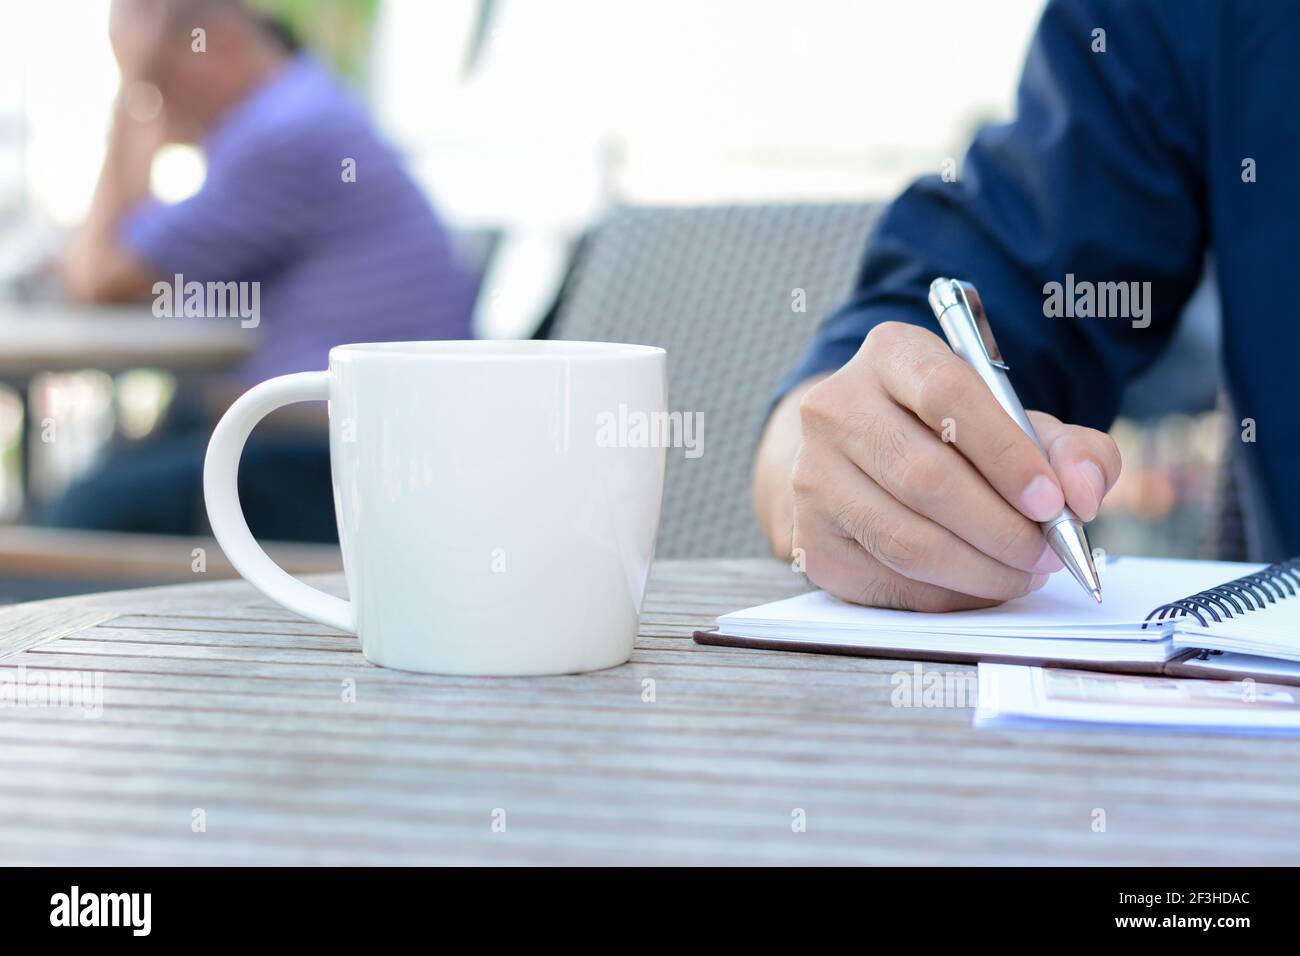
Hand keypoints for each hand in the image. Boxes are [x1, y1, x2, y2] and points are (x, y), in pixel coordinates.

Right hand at [787, 321, 1119, 609]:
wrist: (857, 458)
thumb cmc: (949, 436)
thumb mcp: (1014, 422)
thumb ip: (1069, 448)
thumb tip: (1084, 493)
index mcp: (891, 354)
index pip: (947, 396)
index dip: (1006, 455)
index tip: (1053, 502)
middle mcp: (835, 408)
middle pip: (925, 477)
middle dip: (1001, 529)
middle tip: (1048, 554)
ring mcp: (812, 476)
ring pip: (906, 539)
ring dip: (980, 571)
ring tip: (1024, 572)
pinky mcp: (809, 537)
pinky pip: (889, 581)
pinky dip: (948, 595)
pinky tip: (978, 584)